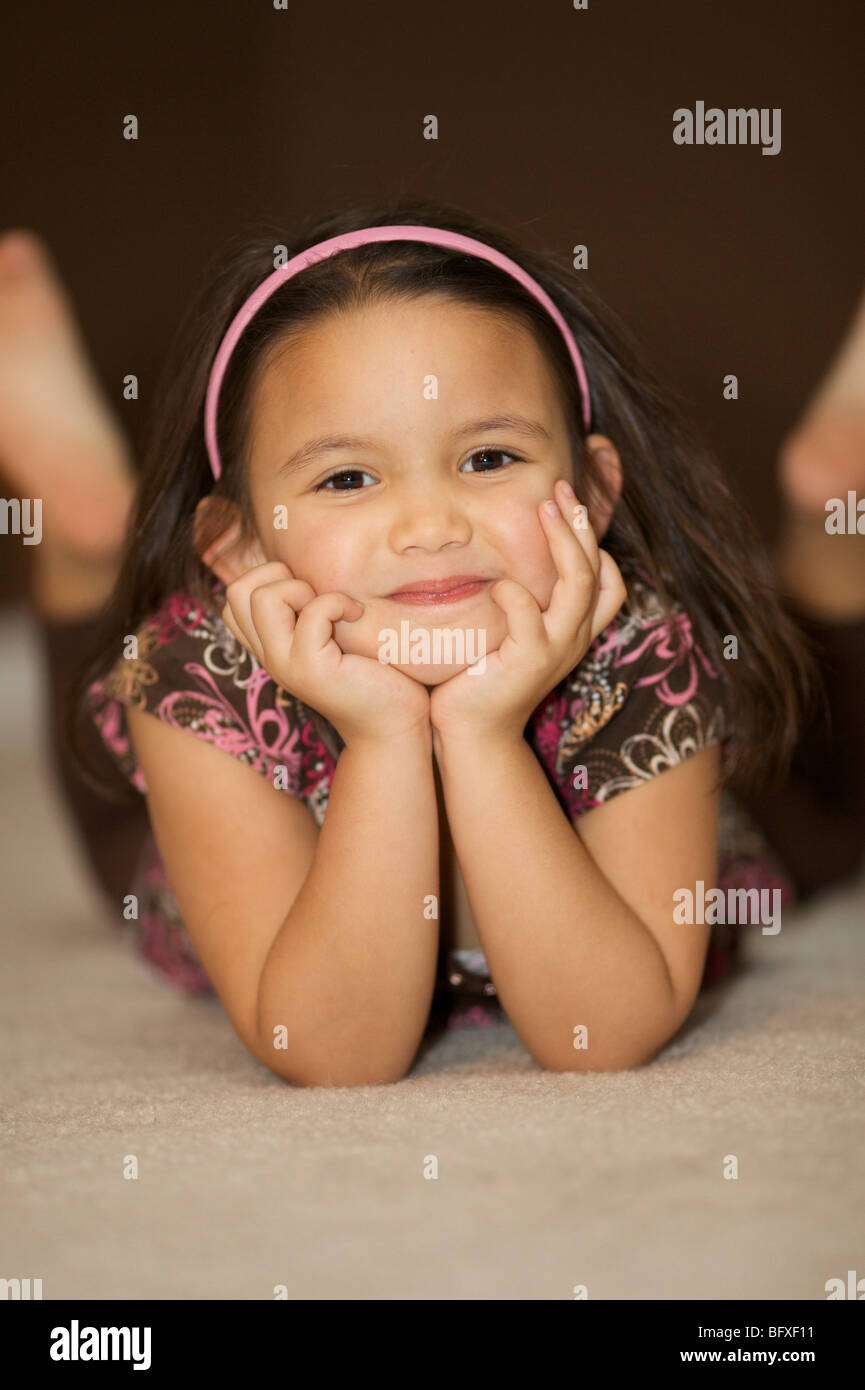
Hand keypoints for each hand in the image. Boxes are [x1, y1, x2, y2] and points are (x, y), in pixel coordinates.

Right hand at [220, 561, 430, 745]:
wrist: (393, 725)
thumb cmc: (372, 673)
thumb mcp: (332, 633)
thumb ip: (310, 608)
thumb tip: (306, 564)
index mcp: (269, 645)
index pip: (234, 596)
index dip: (269, 578)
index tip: (310, 594)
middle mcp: (269, 655)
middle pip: (237, 590)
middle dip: (280, 578)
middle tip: (317, 599)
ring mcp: (285, 665)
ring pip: (263, 598)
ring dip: (303, 589)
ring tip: (334, 610)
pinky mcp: (311, 671)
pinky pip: (313, 613)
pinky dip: (338, 603)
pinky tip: (357, 616)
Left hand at [429, 479, 626, 745]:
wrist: (471, 730)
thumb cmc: (483, 675)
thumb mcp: (511, 632)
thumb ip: (521, 600)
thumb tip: (505, 557)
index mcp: (574, 630)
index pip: (610, 580)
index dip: (596, 541)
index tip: (566, 506)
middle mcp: (574, 638)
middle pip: (599, 570)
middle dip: (580, 523)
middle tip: (557, 489)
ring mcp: (556, 649)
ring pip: (578, 584)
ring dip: (562, 541)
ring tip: (542, 509)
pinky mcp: (528, 661)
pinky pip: (529, 615)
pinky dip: (513, 592)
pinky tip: (496, 585)